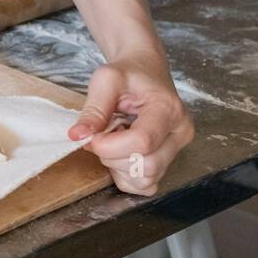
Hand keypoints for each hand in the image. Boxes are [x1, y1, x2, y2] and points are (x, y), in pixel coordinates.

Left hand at [67, 51, 194, 195]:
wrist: (145, 72)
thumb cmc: (129, 73)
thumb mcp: (106, 80)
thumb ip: (93, 109)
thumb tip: (78, 136)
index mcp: (168, 109)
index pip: (142, 142)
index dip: (109, 145)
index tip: (92, 135)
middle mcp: (179, 133)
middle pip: (145, 165)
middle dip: (112, 156)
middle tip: (101, 135)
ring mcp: (176, 150)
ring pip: (145, 179)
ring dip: (118, 166)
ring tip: (114, 140)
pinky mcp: (168, 162)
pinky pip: (145, 185)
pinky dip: (126, 175)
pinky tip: (120, 154)